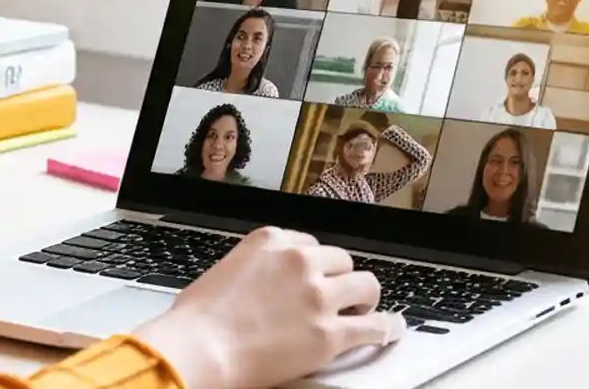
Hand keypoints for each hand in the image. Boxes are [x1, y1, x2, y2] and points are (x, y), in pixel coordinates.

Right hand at [133, 227, 405, 387]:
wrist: (200, 348)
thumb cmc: (199, 318)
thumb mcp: (226, 269)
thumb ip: (257, 267)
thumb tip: (267, 283)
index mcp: (272, 240)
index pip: (310, 244)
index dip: (316, 265)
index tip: (316, 278)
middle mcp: (300, 260)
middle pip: (342, 261)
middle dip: (340, 280)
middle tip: (337, 298)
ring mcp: (318, 296)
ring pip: (365, 286)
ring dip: (364, 299)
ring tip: (363, 312)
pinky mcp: (330, 333)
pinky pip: (373, 326)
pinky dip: (385, 328)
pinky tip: (389, 330)